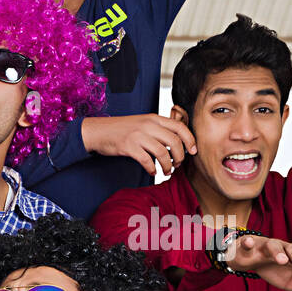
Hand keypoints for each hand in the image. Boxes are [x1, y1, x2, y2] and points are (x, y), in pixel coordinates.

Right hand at [81, 114, 196, 176]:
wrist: (98, 131)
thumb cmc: (121, 129)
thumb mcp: (142, 123)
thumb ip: (158, 128)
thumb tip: (176, 141)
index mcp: (154, 118)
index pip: (180, 127)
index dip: (190, 140)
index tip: (193, 151)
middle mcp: (148, 125)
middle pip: (174, 141)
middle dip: (180, 156)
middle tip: (178, 164)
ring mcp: (138, 136)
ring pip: (162, 152)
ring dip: (168, 165)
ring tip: (167, 171)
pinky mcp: (129, 147)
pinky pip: (147, 160)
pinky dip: (153, 168)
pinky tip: (152, 172)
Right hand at [225, 233, 291, 290]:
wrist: (249, 257)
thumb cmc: (275, 269)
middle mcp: (283, 248)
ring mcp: (265, 246)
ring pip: (273, 246)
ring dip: (278, 252)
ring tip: (281, 260)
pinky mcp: (248, 246)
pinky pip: (248, 243)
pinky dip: (248, 243)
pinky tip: (249, 243)